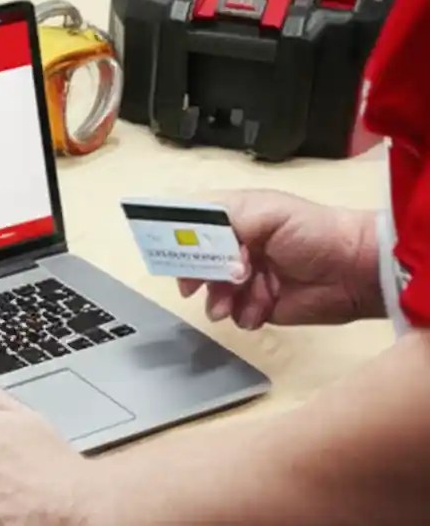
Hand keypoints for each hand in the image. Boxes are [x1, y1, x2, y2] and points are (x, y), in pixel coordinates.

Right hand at [179, 189, 381, 328]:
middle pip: (194, 262)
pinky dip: (242, 313)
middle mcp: (234, 247)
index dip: (175, 238)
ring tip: (232, 303)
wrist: (355, 271)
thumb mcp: (266, 212)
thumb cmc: (312, 232)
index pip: (189, 224)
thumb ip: (224, 221)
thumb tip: (197, 246)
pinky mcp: (258, 306)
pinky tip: (260, 309)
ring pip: (211, 292)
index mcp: (232, 218)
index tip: (170, 254)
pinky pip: (235, 314)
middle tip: (195, 286)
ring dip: (218, 298)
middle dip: (196, 275)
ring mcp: (244, 278)